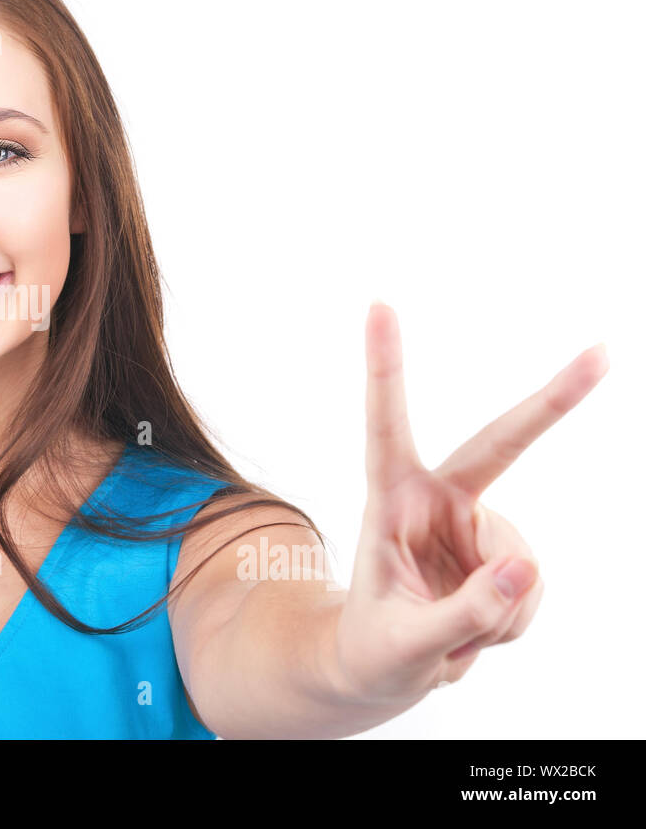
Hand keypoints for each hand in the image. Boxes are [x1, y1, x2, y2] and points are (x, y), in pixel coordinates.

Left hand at [334, 300, 608, 701]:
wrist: (383, 672)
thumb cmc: (372, 650)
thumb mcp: (405, 642)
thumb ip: (463, 611)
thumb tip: (525, 567)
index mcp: (390, 499)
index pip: (385, 425)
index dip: (385, 366)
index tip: (378, 305)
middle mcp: (436, 500)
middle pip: (501, 443)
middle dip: (554, 401)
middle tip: (603, 353)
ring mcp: (475, 524)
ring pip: (522, 562)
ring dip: (499, 612)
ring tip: (453, 630)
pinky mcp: (504, 554)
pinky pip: (532, 588)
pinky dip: (512, 621)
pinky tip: (478, 628)